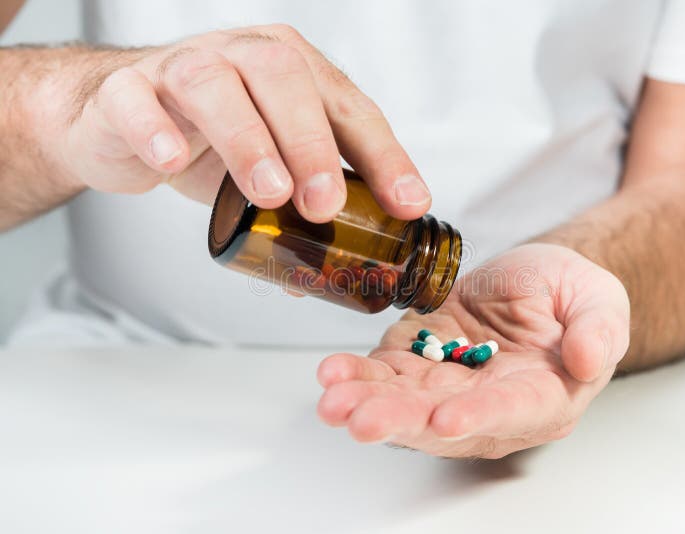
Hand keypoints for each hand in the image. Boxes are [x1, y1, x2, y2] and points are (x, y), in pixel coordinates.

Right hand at [54, 25, 429, 221]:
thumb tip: (344, 262)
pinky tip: (172, 160)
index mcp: (292, 70)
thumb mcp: (273, 159)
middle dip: (311, 144)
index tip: (407, 205)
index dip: (383, 155)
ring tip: (268, 194)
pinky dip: (154, 129)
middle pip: (284, 79)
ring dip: (247, 139)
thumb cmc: (211, 135)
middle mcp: (242, 56)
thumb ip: (309, 195)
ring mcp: (181, 67)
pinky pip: (134, 101)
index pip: (348, 105)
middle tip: (324, 204)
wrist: (120, 115)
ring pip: (214, 85)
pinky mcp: (126, 92)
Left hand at [316, 244, 629, 457]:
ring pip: (404, 404)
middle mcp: (490, 405)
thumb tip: (587, 360)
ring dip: (367, 402)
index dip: (479, 416)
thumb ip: (599, 330)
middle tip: (361, 419)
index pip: (511, 412)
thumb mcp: (598, 299)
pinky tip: (332, 372)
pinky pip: (384, 375)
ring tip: (333, 398)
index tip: (446, 419)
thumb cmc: (570, 294)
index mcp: (544, 396)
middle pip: (442, 421)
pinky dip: (357, 375)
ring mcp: (448, 388)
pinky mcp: (418, 364)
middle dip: (400, 421)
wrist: (532, 283)